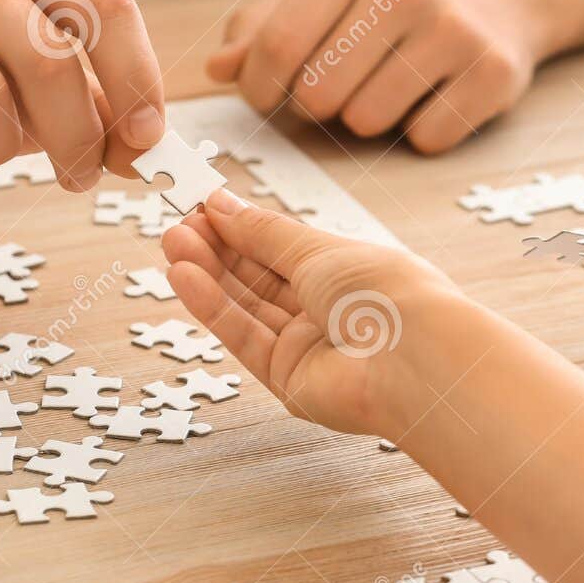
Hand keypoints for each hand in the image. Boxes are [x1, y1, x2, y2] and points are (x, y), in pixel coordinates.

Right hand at [161, 189, 464, 437]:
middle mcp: (327, 308)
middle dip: (217, 249)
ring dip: (208, 274)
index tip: (200, 206)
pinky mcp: (288, 379)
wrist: (411, 359)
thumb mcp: (317, 248)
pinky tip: (184, 278)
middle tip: (176, 224)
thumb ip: (263, 232)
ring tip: (172, 243)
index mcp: (345, 270)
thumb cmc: (384, 293)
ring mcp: (307, 345)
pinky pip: (243, 337)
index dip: (240, 227)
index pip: (282, 246)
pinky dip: (213, 308)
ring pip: (247, 306)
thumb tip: (221, 204)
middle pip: (259, 276)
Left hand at [205, 0, 551, 153]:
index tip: (268, 97)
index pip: (278, 46)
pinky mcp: (494, 73)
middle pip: (320, 94)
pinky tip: (432, 98)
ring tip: (387, 89)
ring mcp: (456, 31)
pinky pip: (426, 139)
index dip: (261, 87)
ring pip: (369, 123)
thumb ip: (264, 29)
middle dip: (317, 107)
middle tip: (339, 88)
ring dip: (367, 121)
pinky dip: (420, 133)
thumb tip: (219, 69)